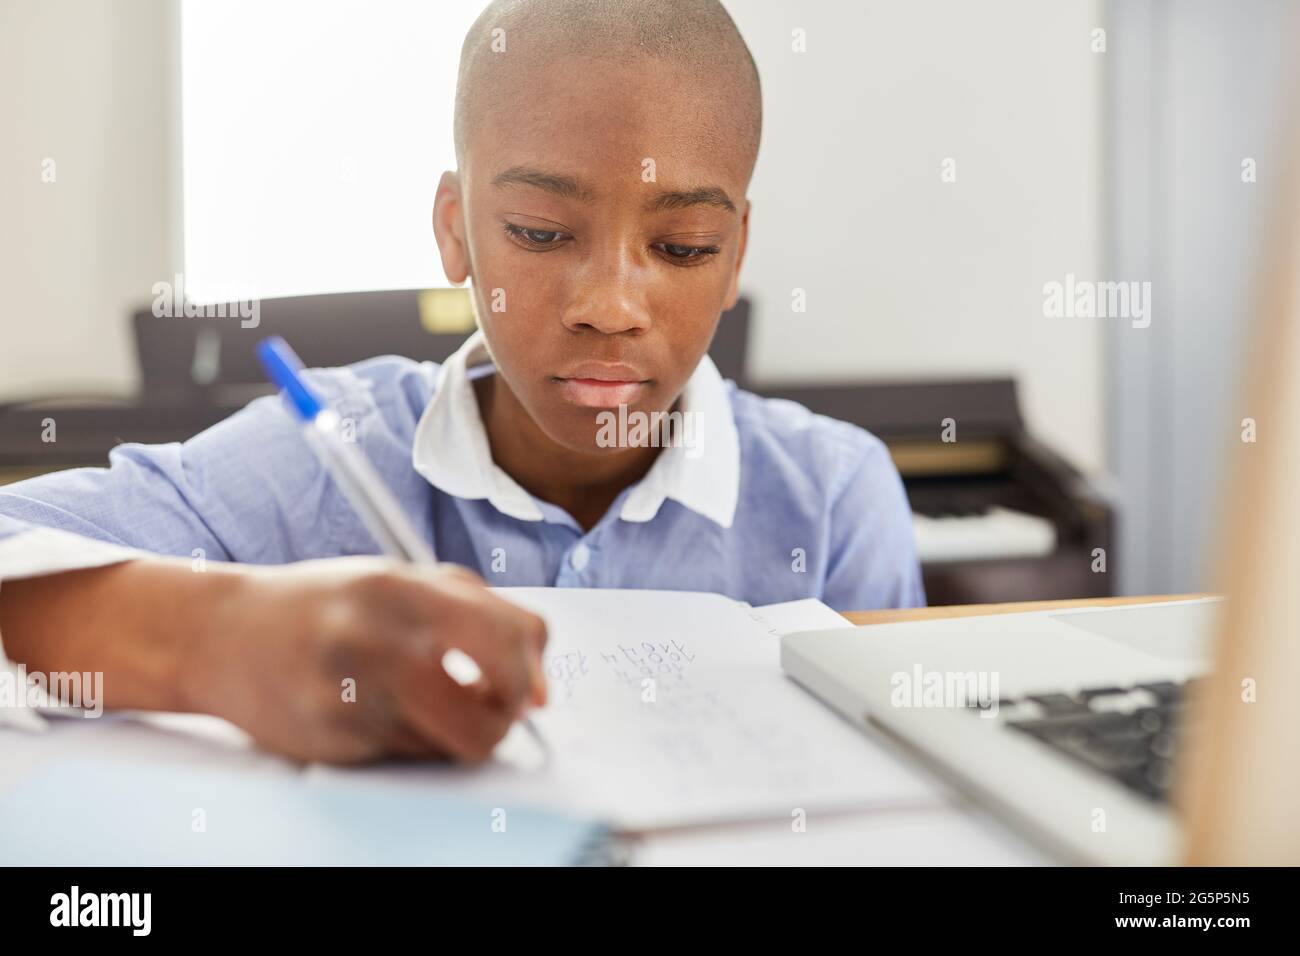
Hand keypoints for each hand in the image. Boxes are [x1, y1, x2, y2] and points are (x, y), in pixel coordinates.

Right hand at [185, 557, 547, 763]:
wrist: (222, 634)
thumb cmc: (326, 605)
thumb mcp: (402, 581)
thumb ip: (479, 613)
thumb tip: (540, 687)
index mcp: (404, 589)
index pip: (508, 637)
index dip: (531, 673)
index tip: (529, 689)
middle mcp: (378, 642)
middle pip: (489, 713)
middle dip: (502, 720)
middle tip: (488, 708)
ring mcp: (352, 697)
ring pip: (450, 746)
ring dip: (452, 734)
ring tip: (423, 704)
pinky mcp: (332, 742)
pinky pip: (405, 760)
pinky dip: (408, 744)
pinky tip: (375, 713)